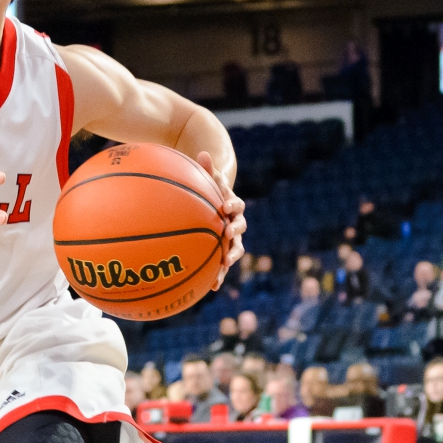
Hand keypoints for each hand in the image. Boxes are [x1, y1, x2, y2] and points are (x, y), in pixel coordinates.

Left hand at [197, 150, 244, 288]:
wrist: (218, 204)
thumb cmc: (209, 190)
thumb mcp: (208, 179)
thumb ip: (206, 169)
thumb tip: (202, 154)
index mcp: (232, 206)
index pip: (237, 205)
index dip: (233, 206)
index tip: (225, 207)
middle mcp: (235, 223)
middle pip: (240, 229)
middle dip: (235, 234)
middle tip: (227, 236)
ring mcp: (231, 238)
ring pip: (235, 249)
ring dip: (230, 258)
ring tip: (223, 267)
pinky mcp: (223, 251)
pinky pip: (221, 264)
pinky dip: (218, 276)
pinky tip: (210, 288)